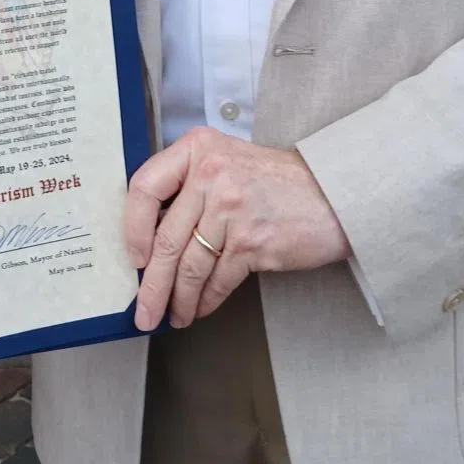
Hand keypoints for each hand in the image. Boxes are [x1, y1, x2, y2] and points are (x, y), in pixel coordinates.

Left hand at [124, 129, 349, 332]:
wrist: (332, 194)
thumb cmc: (276, 182)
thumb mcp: (225, 162)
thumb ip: (189, 186)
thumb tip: (150, 239)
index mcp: (197, 148)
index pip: (145, 187)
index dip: (131, 228)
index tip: (133, 257)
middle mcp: (210, 173)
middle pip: (166, 238)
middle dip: (151, 284)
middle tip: (143, 310)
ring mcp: (231, 208)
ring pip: (190, 266)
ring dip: (178, 298)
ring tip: (172, 315)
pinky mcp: (252, 241)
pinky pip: (217, 279)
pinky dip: (206, 300)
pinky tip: (199, 308)